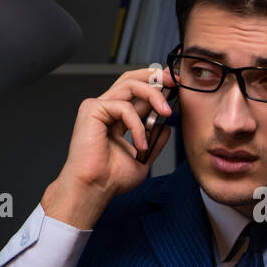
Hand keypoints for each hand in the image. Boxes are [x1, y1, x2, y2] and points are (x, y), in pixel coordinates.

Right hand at [42, 66, 175, 228]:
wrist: (95, 189)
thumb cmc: (111, 178)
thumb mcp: (143, 157)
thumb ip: (154, 140)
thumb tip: (167, 127)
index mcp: (116, 117)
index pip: (136, 91)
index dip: (155, 84)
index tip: (175, 86)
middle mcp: (106, 108)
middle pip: (131, 78)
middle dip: (155, 76)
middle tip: (173, 82)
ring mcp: (98, 107)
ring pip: (130, 85)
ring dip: (153, 96)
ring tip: (166, 111)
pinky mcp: (92, 110)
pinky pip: (124, 108)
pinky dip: (137, 125)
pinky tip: (140, 144)